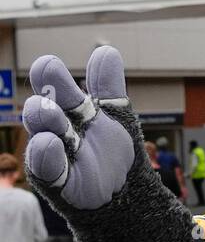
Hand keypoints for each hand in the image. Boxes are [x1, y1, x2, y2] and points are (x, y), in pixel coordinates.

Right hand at [22, 47, 139, 210]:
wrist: (126, 191)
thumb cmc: (113, 150)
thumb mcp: (116, 115)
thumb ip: (108, 86)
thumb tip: (106, 50)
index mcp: (72, 111)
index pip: (58, 90)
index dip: (52, 78)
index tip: (48, 64)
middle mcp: (58, 130)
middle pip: (43, 110)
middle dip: (44, 99)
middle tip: (47, 90)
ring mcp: (56, 155)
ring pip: (41, 136)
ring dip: (44, 121)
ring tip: (49, 111)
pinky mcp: (58, 182)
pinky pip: (47, 169)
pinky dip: (47, 155)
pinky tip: (50, 142)